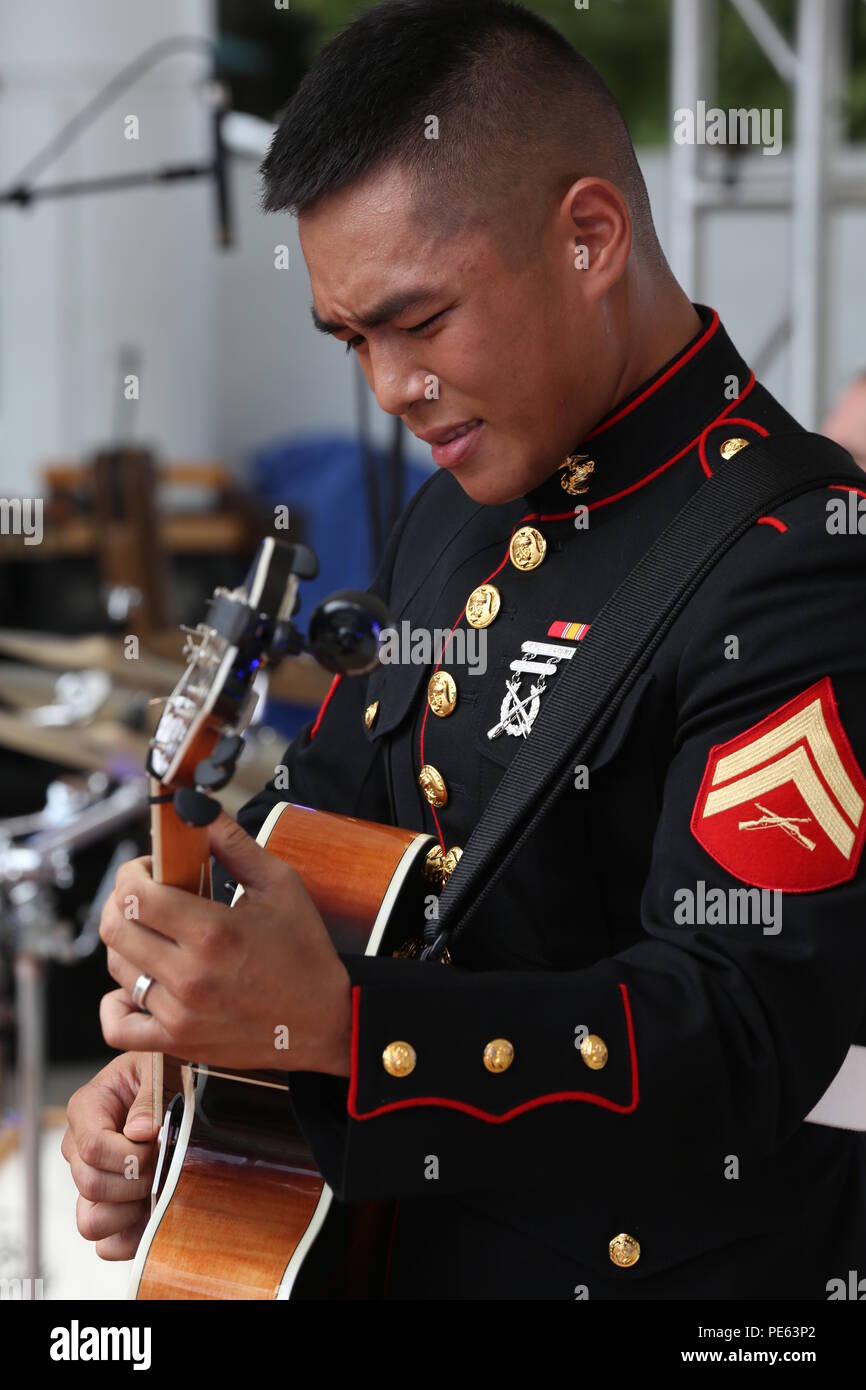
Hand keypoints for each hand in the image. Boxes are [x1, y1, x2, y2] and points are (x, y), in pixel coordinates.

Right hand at [61, 1052, 157, 1259]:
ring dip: (129, 1211)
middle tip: (162, 1164)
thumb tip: (139, 1132)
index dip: (128, 1155)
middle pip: (91, 1185)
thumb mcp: (158, 1069)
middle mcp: (80, 1148)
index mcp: (87, 1108)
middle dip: (135, 1181)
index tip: (156, 1143)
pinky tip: (152, 1213)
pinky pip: (106, 1243)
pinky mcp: (107, 1208)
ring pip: (92, 1221)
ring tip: (155, 1188)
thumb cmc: (162, 1073)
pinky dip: (131, 1237)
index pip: (92, 1147)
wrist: (175, 1086)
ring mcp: (91, 1181)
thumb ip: (149, 1097)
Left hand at [98, 812, 351, 1075]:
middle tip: (145, 894)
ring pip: (117, 968)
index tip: (148, 868)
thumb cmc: (305, 952)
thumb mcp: (280, 885)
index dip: (131, 872)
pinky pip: (118, 1025)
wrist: (325, 1020)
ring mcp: (179, 1014)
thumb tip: (196, 811)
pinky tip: (137, 986)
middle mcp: (189, 976)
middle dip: (120, 900)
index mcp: (213, 932)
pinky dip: (116, 1004)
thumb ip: (233, 843)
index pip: (134, 895)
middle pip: (114, 929)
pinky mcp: (177, 1042)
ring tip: (156, 934)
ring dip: (127, 942)